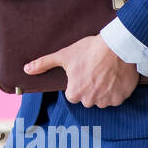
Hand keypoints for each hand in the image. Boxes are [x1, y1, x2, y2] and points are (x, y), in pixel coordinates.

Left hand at [24, 35, 138, 107]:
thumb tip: (27, 69)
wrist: (116, 47)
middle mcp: (90, 101)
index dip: (77, 83)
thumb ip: (43, 64)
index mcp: (74, 93)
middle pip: (87, 98)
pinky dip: (116, 90)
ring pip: (102, 99)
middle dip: (90, 88)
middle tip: (94, 71)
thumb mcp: (63, 56)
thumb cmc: (88, 50)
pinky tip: (115, 77)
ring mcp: (107, 100)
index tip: (82, 73)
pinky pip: (116, 98)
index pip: (72, 95)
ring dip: (103, 90)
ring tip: (105, 73)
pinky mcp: (121, 98)